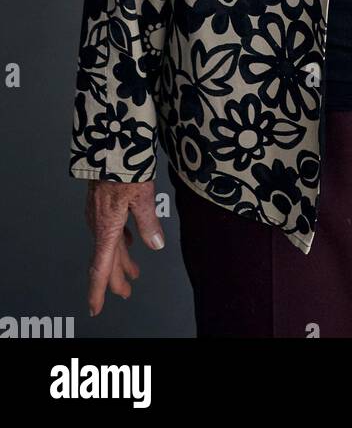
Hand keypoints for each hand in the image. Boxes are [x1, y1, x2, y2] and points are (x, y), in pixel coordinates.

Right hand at [84, 178, 165, 315]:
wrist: (108, 144)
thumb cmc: (123, 166)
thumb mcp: (143, 196)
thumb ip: (149, 222)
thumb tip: (155, 245)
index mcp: (107, 227)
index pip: (101, 268)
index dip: (99, 290)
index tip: (96, 307)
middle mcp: (99, 223)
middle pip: (106, 259)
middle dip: (116, 278)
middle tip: (127, 292)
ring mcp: (98, 213)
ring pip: (109, 244)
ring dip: (120, 260)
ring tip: (133, 271)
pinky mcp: (101, 203)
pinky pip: (110, 230)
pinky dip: (120, 241)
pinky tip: (129, 240)